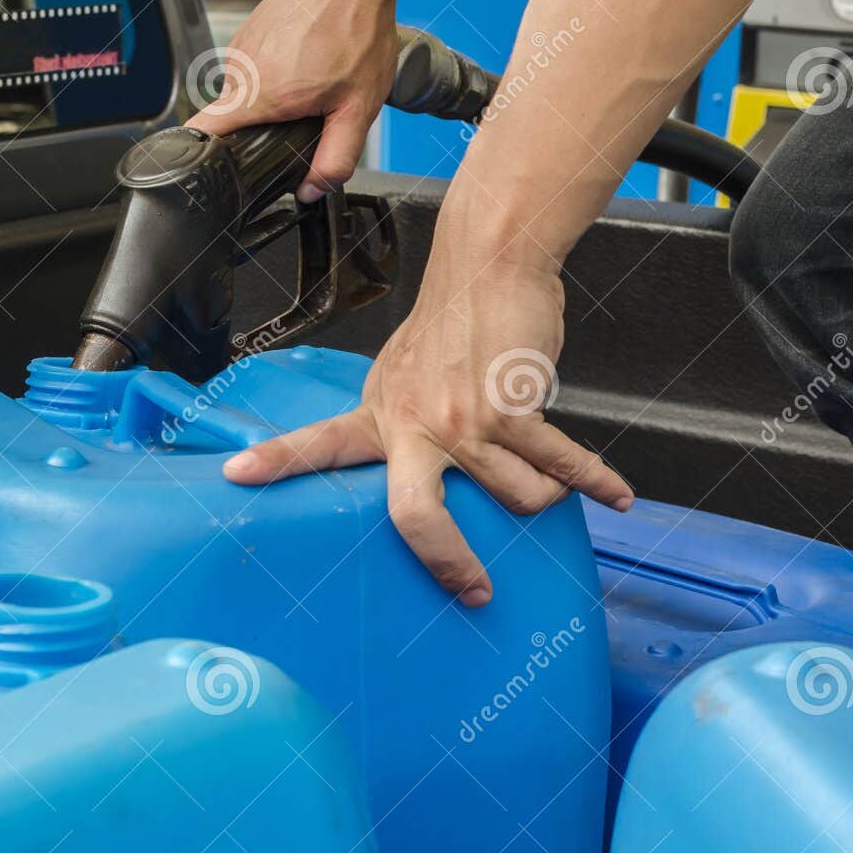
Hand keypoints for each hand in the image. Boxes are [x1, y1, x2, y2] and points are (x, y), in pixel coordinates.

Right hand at [185, 0, 399, 201]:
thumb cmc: (356, 31)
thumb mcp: (357, 110)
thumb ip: (335, 159)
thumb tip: (313, 190)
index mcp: (260, 94)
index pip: (203, 132)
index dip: (203, 156)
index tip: (210, 169)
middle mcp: (242, 68)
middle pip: (235, 118)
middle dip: (265, 125)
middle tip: (306, 111)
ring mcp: (243, 44)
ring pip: (248, 90)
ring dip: (274, 95)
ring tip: (312, 79)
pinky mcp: (250, 29)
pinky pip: (255, 64)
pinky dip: (277, 70)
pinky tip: (307, 60)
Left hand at [223, 212, 633, 605]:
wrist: (493, 262)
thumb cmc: (459, 322)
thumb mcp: (407, 373)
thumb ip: (407, 424)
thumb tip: (434, 480)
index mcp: (381, 415)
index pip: (320, 445)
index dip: (277, 463)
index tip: (237, 477)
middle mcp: (413, 423)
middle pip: (415, 517)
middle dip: (448, 562)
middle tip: (473, 590)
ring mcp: (462, 419)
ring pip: (515, 498)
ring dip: (545, 495)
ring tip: (552, 480)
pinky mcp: (510, 408)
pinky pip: (559, 466)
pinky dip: (595, 483)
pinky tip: (615, 497)